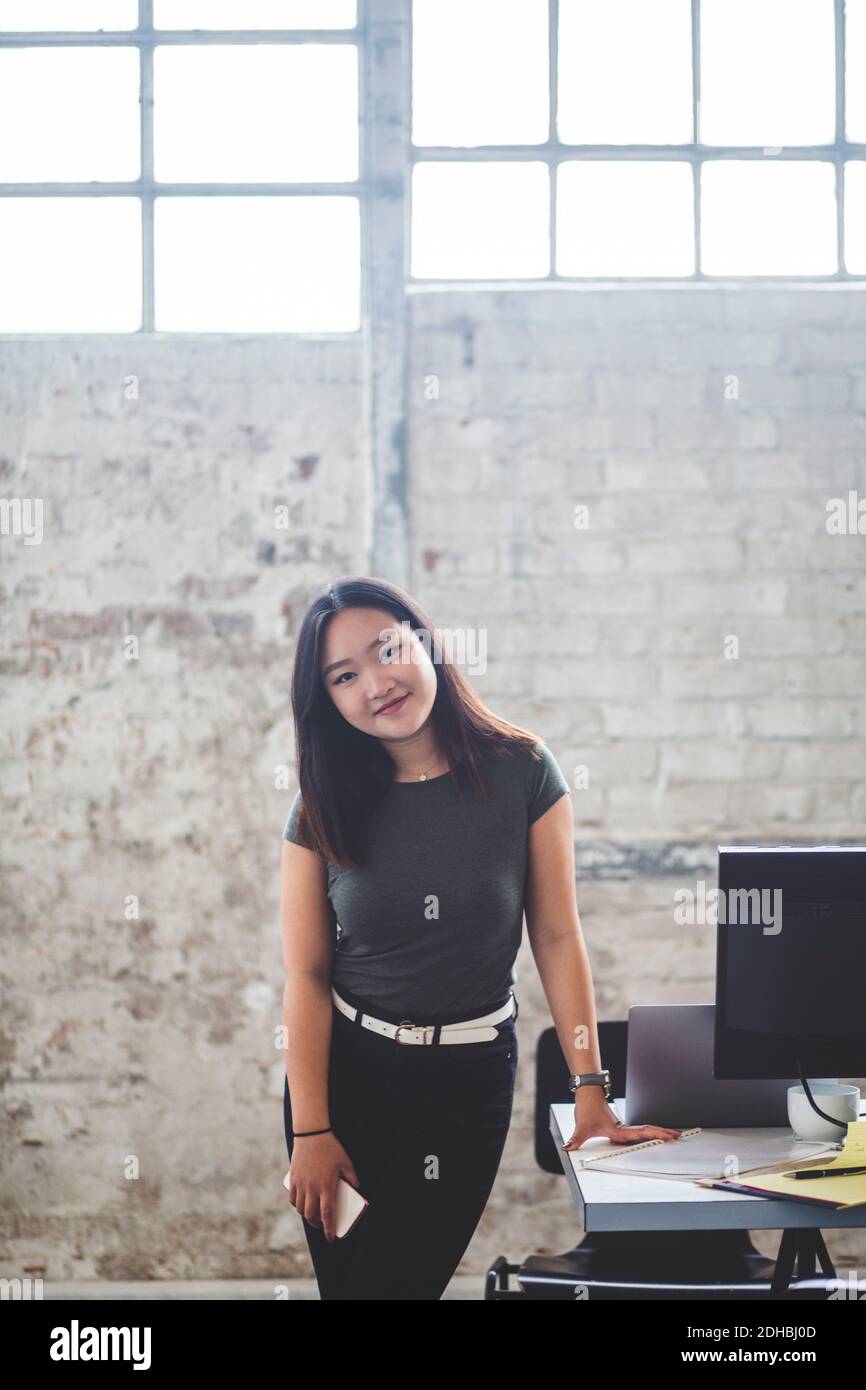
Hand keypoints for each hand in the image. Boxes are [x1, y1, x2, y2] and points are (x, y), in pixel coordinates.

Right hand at [285, 1132, 360, 1241]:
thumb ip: (352, 1177)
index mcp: (326, 1186)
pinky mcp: (293, 1179)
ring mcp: (301, 1184)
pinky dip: (297, 1205)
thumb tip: (356, 1188)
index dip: (329, 1229)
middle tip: (322, 1225)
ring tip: (313, 1215)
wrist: (311, 1134)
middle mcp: (312, 1188)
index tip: (331, 1238)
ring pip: (301, 1209)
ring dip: (307, 1216)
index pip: (327, 1214)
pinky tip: (302, 1205)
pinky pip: (293, 1199)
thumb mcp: (346, 1162)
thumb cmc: (330, 1148)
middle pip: (312, 1215)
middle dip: (317, 1225)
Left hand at [561, 1091, 681, 1152]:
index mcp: (618, 1130)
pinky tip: (655, 1136)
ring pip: (645, 1130)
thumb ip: (575, 1140)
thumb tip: (567, 1148)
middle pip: (648, 1131)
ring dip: (659, 1132)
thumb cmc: (587, 1108)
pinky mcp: (620, 1127)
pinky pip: (640, 1130)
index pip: (640, 1133)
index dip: (654, 1135)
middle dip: (663, 1133)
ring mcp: (623, 1127)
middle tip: (679, 1136)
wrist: (587, 1093)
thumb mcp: (581, 1127)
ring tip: (674, 1135)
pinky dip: (650, 1132)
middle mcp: (623, 1129)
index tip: (667, 1136)